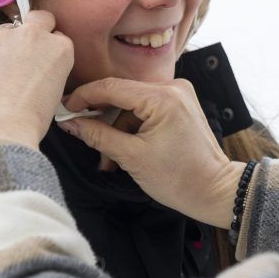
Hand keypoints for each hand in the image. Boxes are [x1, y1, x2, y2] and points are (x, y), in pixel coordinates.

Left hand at [0, 10, 73, 157]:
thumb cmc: (31, 119)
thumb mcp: (55, 91)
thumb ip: (46, 67)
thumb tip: (32, 68)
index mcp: (58, 47)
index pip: (59, 36)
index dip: (52, 49)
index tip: (46, 64)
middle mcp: (31, 35)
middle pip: (38, 18)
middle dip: (35, 29)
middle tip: (28, 54)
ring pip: (6, 34)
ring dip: (6, 47)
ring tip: (1, 78)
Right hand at [60, 78, 244, 227]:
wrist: (215, 190)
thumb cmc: (178, 178)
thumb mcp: (131, 157)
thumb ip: (98, 135)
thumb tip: (70, 123)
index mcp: (163, 97)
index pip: (112, 87)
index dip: (84, 96)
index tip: (64, 108)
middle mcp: (173, 87)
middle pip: (123, 95)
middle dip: (102, 120)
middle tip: (82, 137)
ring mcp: (179, 94)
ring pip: (133, 106)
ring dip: (118, 131)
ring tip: (109, 162)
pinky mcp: (181, 104)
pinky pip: (147, 110)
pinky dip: (134, 129)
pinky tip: (125, 152)